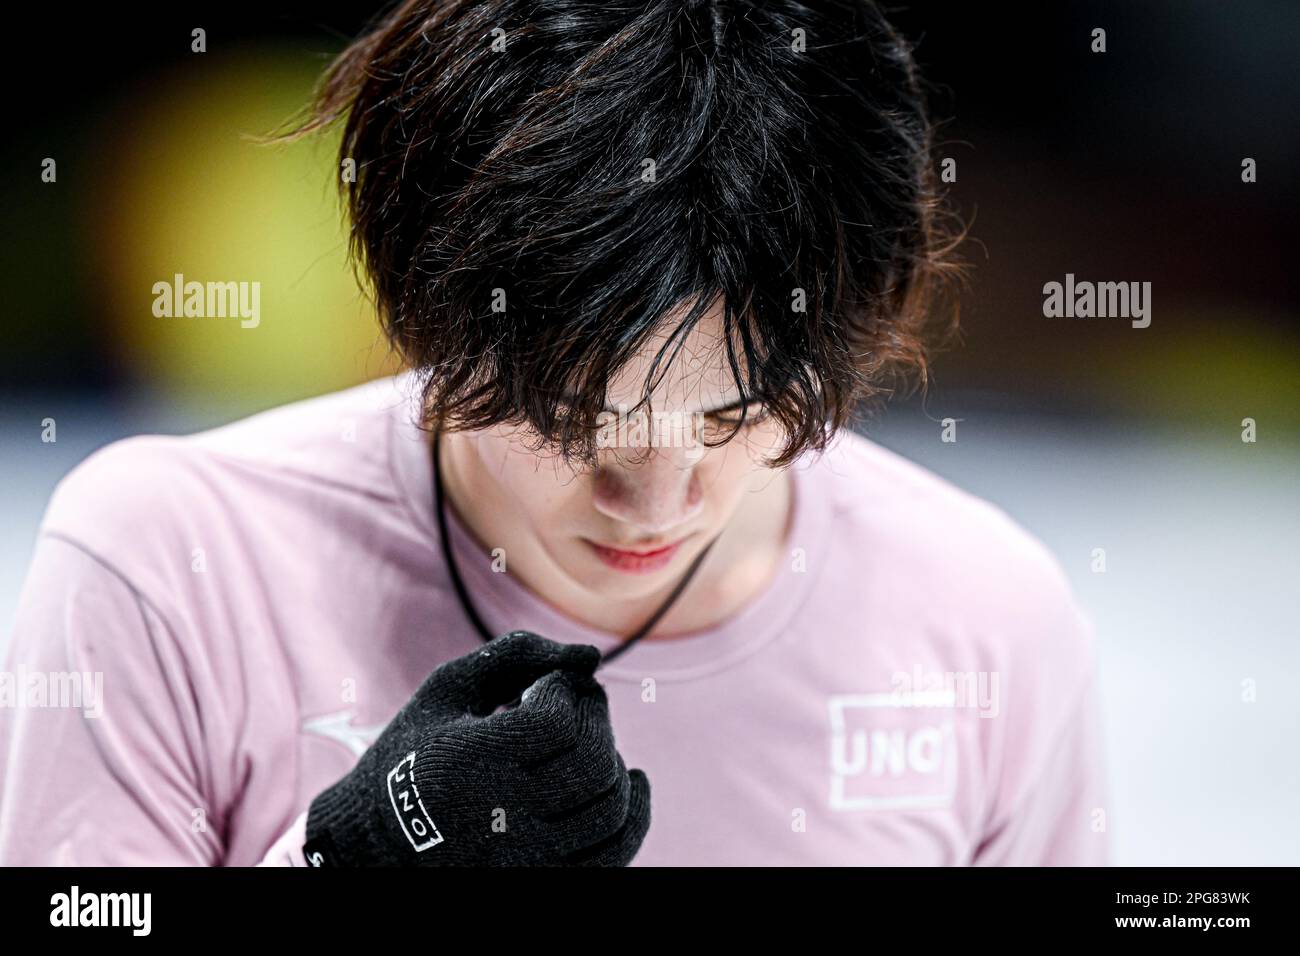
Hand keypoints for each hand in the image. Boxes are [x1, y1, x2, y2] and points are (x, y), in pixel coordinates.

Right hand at [303, 631, 650, 865]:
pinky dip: (633, 812)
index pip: (555, 721)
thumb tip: (590, 656)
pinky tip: (628, 781)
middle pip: (592, 761)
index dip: (562, 690)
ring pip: (610, 806)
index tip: (546, 686)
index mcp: (465, 763)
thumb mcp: (447, 690)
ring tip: (586, 742)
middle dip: (595, 717)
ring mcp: (523, 859)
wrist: (376, 844)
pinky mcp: (540, 881)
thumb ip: (514, 655)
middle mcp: (497, 818)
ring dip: (612, 759)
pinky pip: (614, 852)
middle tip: (578, 703)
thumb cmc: (415, 752)